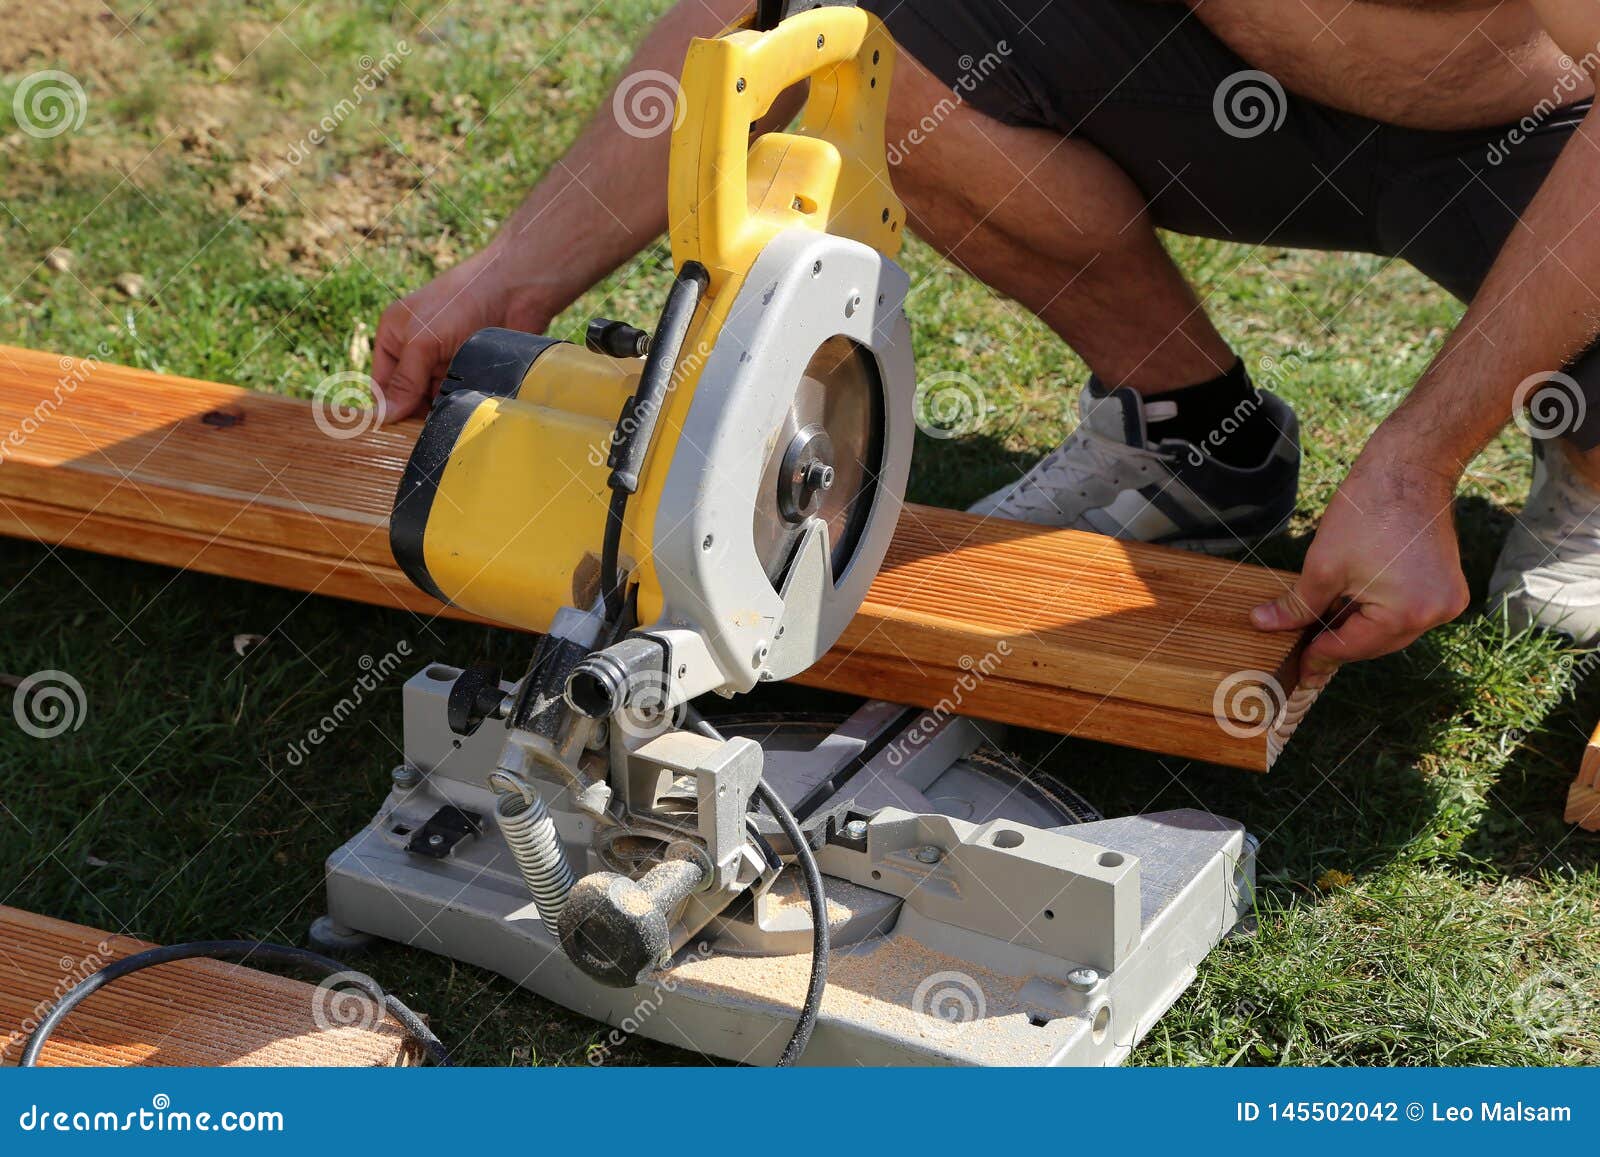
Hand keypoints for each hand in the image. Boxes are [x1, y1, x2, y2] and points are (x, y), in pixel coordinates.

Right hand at [373, 245, 557, 420]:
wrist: (516, 289)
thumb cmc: (462, 301)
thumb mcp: (422, 339)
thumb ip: (404, 379)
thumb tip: (383, 416)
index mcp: (394, 335)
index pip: (383, 383)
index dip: (390, 407)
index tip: (398, 433)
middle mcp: (417, 349)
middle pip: (410, 395)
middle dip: (418, 412)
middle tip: (427, 432)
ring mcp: (446, 359)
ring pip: (437, 399)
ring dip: (443, 410)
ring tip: (450, 420)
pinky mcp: (473, 368)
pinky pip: (462, 396)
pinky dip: (463, 405)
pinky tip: (468, 413)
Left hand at [1250, 448, 1469, 686]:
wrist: (1408, 470)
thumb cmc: (1365, 513)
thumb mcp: (1322, 566)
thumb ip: (1296, 605)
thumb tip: (1262, 624)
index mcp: (1407, 614)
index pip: (1351, 648)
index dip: (1319, 656)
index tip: (1298, 668)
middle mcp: (1436, 615)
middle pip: (1375, 644)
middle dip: (1340, 644)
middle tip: (1306, 649)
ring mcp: (1449, 602)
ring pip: (1392, 631)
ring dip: (1360, 628)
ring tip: (1325, 623)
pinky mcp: (1450, 588)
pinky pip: (1409, 613)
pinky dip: (1381, 613)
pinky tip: (1354, 603)